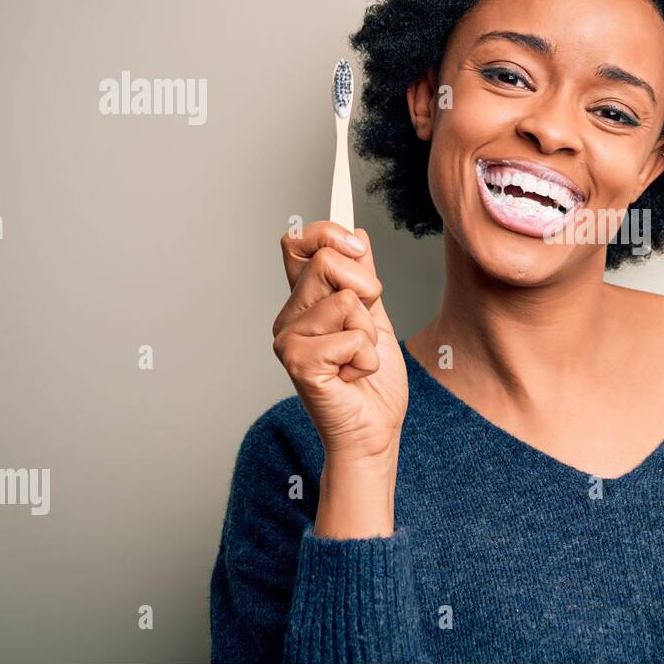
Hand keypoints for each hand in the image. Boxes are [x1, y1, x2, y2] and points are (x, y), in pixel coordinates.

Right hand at [272, 222, 408, 464]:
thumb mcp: (374, 317)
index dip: (326, 232)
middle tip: (366, 328)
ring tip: (357, 360)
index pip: (298, 244)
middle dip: (366, 289)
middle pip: (327, 261)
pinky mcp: (299, 363)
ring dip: (369, 333)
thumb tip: (356, 232)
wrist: (374, 430)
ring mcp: (289, 339)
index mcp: (304, 302)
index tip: (357, 247)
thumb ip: (362, 277)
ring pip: (346, 300)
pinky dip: (367, 359)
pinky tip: (352, 377)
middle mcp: (290, 317)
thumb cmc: (372, 382)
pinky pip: (352, 337)